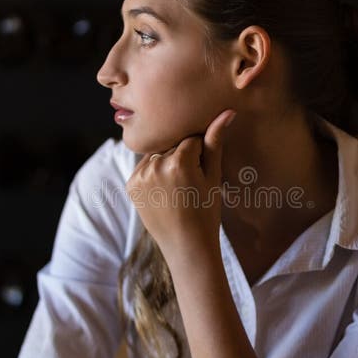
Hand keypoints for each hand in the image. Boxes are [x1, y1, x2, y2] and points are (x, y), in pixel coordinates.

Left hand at [124, 109, 236, 257]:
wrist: (186, 246)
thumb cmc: (206, 212)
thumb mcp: (213, 177)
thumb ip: (215, 142)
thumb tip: (227, 112)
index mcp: (179, 162)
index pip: (191, 139)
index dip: (200, 156)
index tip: (201, 175)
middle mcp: (156, 166)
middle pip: (173, 145)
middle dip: (182, 157)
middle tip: (189, 184)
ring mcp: (140, 176)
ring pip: (158, 154)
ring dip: (166, 163)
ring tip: (177, 188)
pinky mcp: (131, 184)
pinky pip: (145, 167)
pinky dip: (154, 173)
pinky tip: (164, 192)